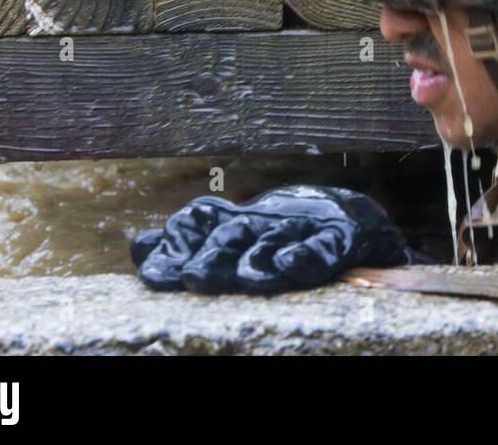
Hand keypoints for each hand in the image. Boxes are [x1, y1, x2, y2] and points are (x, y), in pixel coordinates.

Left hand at [130, 185, 411, 293]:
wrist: (359, 219)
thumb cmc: (289, 233)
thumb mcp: (241, 238)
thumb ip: (191, 242)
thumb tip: (138, 246)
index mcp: (243, 220)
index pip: (203, 223)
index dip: (178, 243)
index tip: (152, 271)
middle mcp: (269, 219)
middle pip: (236, 234)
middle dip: (213, 254)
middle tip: (194, 278)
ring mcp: (307, 227)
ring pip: (277, 239)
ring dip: (258, 255)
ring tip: (243, 275)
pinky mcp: (344, 237)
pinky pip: (325, 247)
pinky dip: (308, 254)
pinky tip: (288, 264)